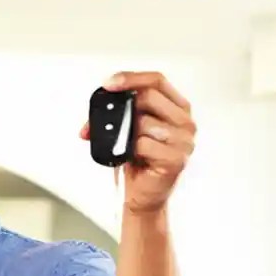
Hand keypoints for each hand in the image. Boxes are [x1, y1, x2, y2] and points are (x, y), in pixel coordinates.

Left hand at [80, 72, 195, 214]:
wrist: (142, 196)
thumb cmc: (138, 162)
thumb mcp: (128, 130)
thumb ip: (118, 114)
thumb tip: (89, 120)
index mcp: (178, 108)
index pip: (157, 80)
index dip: (131, 78)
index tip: (109, 83)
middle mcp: (186, 122)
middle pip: (149, 97)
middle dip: (120, 107)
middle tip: (102, 121)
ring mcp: (184, 141)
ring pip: (144, 122)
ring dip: (124, 134)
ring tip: (122, 146)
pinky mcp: (176, 160)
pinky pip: (143, 144)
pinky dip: (130, 150)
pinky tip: (133, 158)